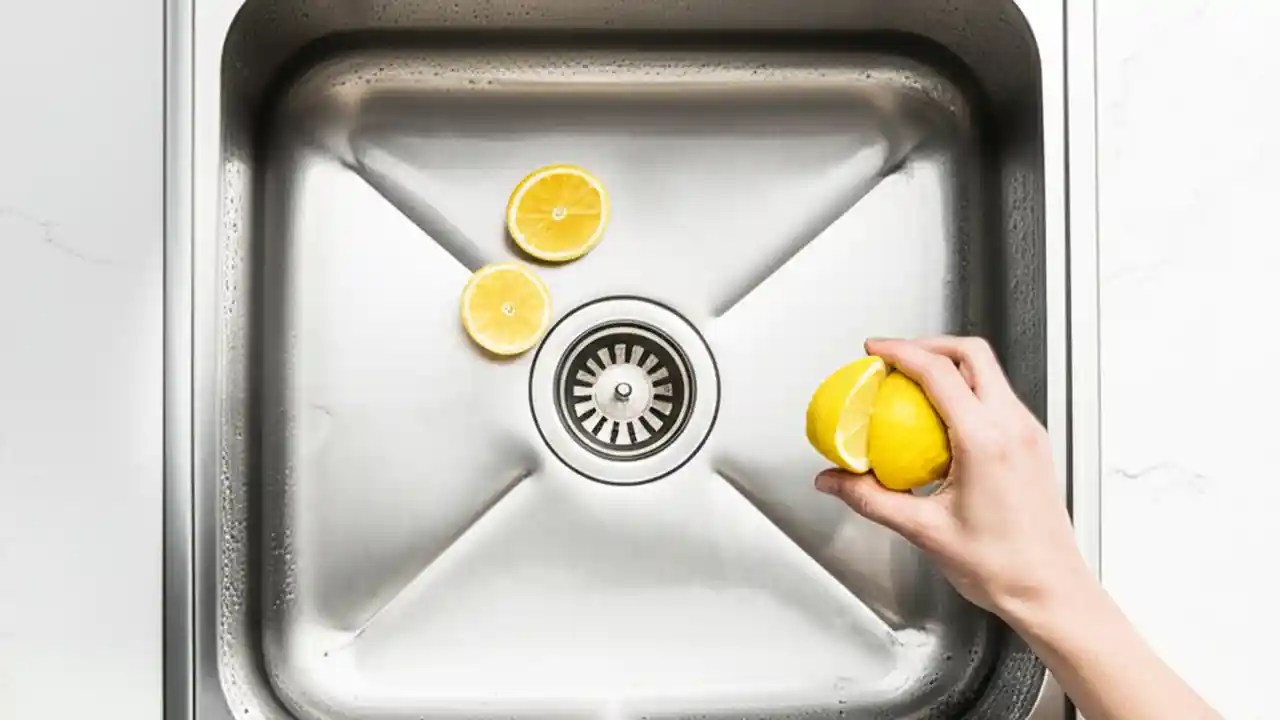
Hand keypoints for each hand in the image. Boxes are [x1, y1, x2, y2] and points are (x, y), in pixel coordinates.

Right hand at [814, 336, 1090, 620]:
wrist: (1050, 591)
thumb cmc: (1001, 566)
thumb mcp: (923, 530)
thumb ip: (871, 498)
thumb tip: (835, 481)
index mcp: (986, 440)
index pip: (939, 372)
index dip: (900, 352)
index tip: (874, 351)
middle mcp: (1014, 427)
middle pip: (972, 353)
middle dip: (929, 344)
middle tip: (895, 357)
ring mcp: (1029, 433)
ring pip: (988, 373)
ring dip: (949, 366)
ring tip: (912, 385)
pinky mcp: (1032, 445)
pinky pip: (996, 399)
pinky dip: (965, 392)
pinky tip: (939, 420)